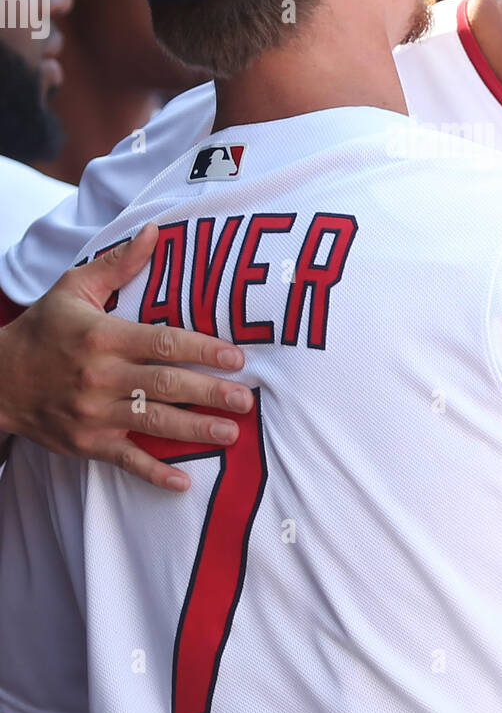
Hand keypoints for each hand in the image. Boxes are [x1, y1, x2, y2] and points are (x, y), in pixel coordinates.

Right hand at [0, 224, 251, 490]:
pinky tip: (184, 481)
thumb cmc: (43, 328)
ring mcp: (94, 414)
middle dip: (210, 393)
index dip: (203, 349)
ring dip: (195, 430)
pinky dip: (154, 473)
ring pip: (154, 423)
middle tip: (247, 399)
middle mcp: (101, 377)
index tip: (236, 357)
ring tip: (232, 433)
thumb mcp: (74, 288)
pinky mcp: (88, 444)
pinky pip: (126, 461)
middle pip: (166, 385)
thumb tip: (155, 231)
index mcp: (103, 337)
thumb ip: (119, 264)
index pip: (163, 342)